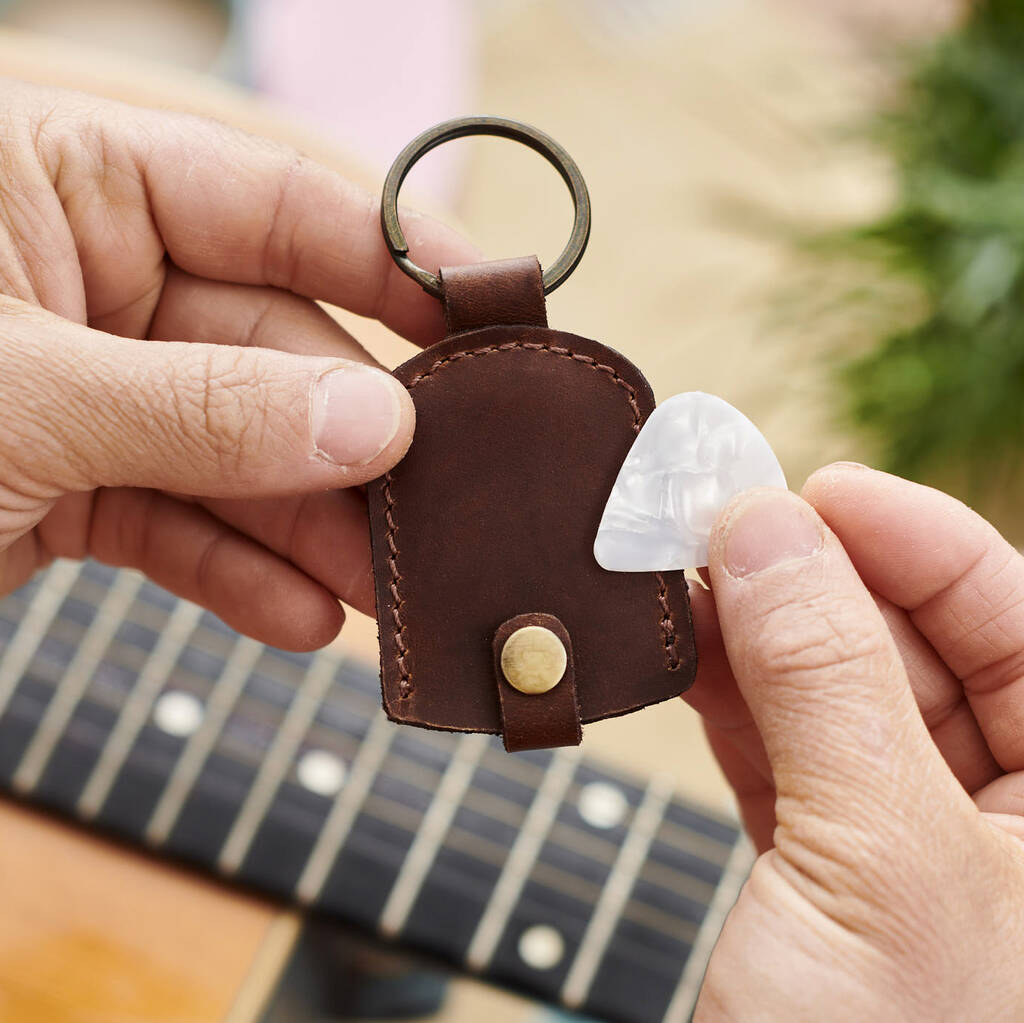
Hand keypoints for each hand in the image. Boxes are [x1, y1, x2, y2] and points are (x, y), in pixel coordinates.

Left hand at [0, 80, 475, 648]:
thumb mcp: (19, 393)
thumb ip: (206, 407)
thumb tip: (373, 424)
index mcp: (67, 182)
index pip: (274, 202)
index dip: (393, 262)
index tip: (483, 324)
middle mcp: (89, 281)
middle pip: (277, 350)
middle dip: (358, 440)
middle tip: (442, 505)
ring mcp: (84, 392)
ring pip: (239, 455)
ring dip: (313, 528)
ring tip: (384, 590)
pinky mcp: (65, 490)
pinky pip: (179, 526)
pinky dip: (236, 574)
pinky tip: (298, 616)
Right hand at [687, 464, 1023, 1019]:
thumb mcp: (877, 860)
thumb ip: (822, 679)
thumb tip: (765, 531)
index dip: (923, 541)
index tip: (816, 489)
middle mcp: (1019, 833)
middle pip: (921, 652)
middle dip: (819, 582)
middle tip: (721, 524)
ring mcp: (917, 858)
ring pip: (840, 702)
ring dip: (759, 636)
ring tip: (686, 581)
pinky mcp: (830, 885)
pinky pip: (787, 759)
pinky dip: (731, 702)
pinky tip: (684, 654)